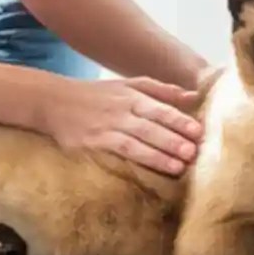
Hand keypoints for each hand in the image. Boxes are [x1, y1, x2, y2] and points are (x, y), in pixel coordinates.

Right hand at [34, 75, 203, 174]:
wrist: (54, 101)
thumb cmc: (97, 95)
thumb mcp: (128, 84)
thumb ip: (161, 90)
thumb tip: (193, 96)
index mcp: (132, 95)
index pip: (160, 107)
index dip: (180, 119)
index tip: (199, 131)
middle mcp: (121, 109)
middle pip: (151, 124)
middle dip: (174, 138)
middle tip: (194, 151)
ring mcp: (107, 126)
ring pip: (137, 140)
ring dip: (159, 154)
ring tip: (179, 166)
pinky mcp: (93, 143)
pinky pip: (118, 151)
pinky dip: (135, 159)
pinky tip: (149, 169)